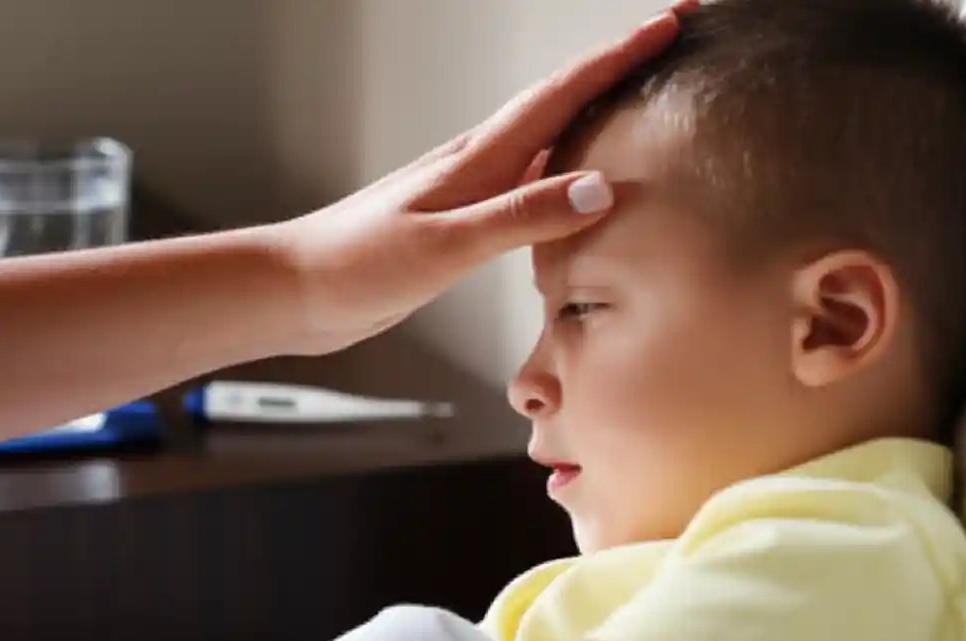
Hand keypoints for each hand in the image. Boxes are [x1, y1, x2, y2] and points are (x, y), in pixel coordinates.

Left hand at [279, 2, 694, 354]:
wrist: (296, 289)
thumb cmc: (355, 265)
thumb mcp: (443, 245)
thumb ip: (519, 217)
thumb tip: (600, 187)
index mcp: (477, 160)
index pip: (563, 93)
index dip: (619, 57)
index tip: (669, 24)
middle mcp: (477, 163)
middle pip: (561, 100)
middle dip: (617, 67)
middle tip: (667, 39)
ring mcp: (469, 189)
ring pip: (546, 137)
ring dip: (594, 111)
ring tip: (641, 99)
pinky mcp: (460, 221)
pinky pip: (528, 180)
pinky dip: (565, 167)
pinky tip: (577, 181)